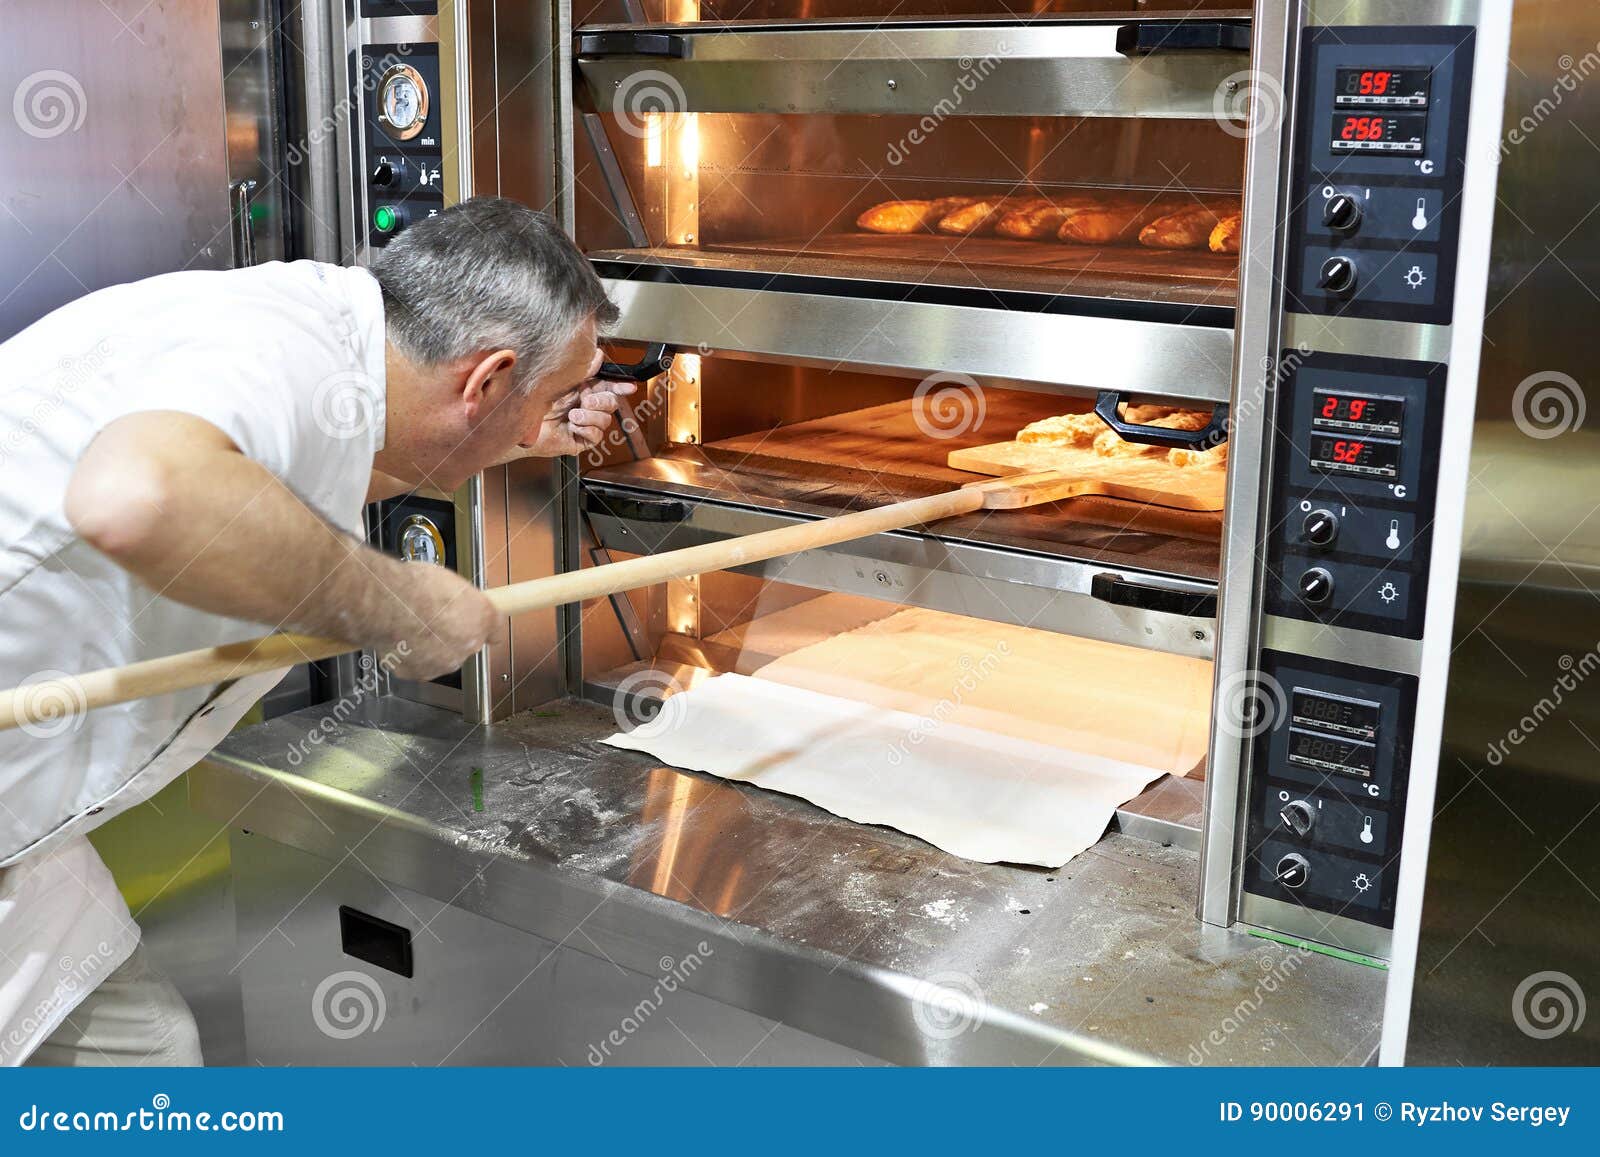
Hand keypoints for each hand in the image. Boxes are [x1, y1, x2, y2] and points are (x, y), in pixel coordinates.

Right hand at [378, 563, 498, 681]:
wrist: (386, 603)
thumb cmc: (414, 586)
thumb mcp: (449, 579)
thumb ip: (461, 598)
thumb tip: (458, 599)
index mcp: (482, 618)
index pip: (495, 629)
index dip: (483, 625)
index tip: (480, 624)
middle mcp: (467, 645)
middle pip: (464, 644)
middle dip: (450, 634)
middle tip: (432, 617)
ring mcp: (443, 661)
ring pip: (440, 657)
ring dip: (430, 646)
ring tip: (412, 625)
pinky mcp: (419, 672)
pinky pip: (417, 665)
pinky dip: (409, 654)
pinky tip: (400, 637)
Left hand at [521, 380, 638, 457]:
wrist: (524, 424)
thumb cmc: (538, 403)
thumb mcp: (564, 382)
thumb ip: (585, 371)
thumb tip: (598, 355)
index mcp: (585, 391)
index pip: (609, 388)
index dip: (620, 387)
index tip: (629, 387)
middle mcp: (588, 408)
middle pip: (612, 404)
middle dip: (601, 402)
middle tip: (586, 401)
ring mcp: (586, 425)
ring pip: (605, 420)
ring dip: (589, 416)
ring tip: (571, 415)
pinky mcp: (582, 441)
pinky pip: (596, 435)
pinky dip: (584, 429)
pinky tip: (571, 426)